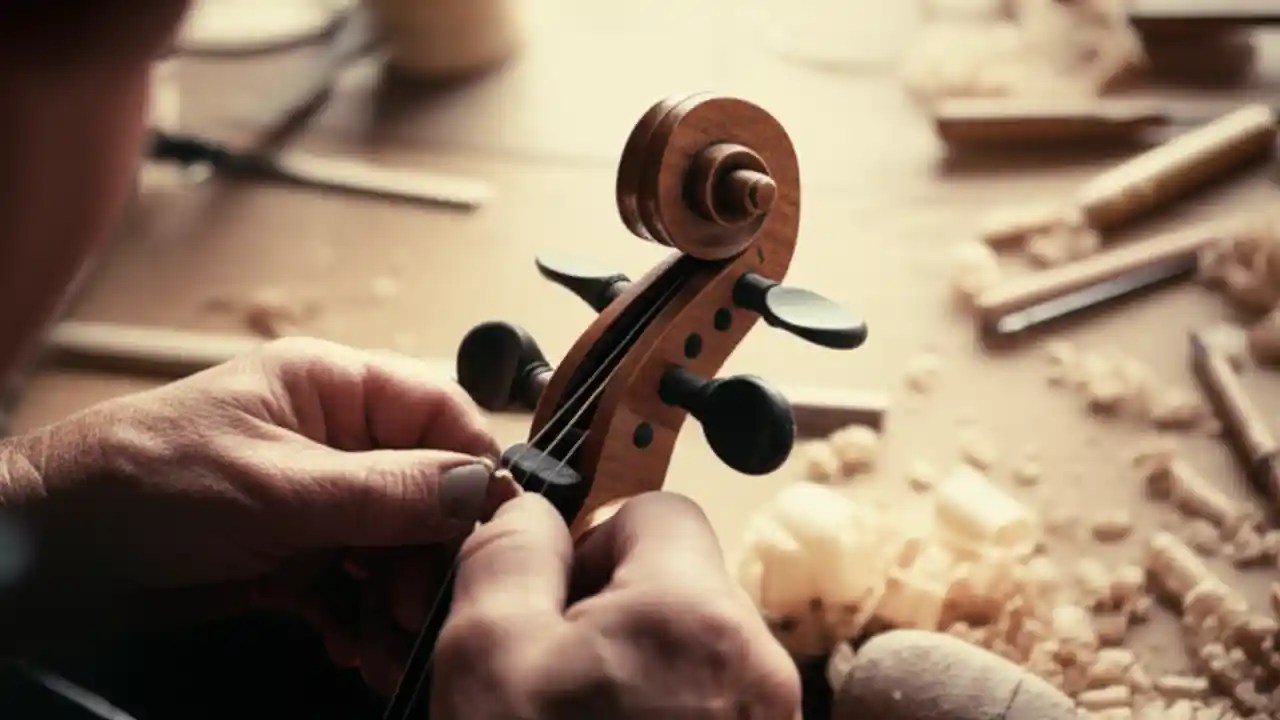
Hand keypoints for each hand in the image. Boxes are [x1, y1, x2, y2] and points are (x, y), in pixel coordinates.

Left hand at [0, 337, 516, 664]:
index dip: (475, 468)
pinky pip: (358, 587)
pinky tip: (360, 650)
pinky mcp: (297, 557)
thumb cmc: (144, 484)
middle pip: (427, 491)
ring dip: (402, 598)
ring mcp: (318, 502)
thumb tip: (482, 486)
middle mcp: (336, 440)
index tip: (496, 529)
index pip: (439, 414)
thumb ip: (384, 490)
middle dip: (434, 551)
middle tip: (425, 603)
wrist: (46, 553)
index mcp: (333, 389)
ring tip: (391, 644)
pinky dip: (365, 621)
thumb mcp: (275, 487)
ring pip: (397, 547)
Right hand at [430, 491, 800, 718]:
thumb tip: (530, 510)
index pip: (660, 510)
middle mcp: (757, 663)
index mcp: (696, 612)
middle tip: (554, 677)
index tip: (552, 598)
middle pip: (677, 584)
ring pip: (690, 652)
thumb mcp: (489, 658)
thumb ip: (509, 555)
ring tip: (577, 718)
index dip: (591, 543)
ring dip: (635, 671)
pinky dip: (661, 712)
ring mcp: (768, 718)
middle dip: (612, 613)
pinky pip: (708, 705)